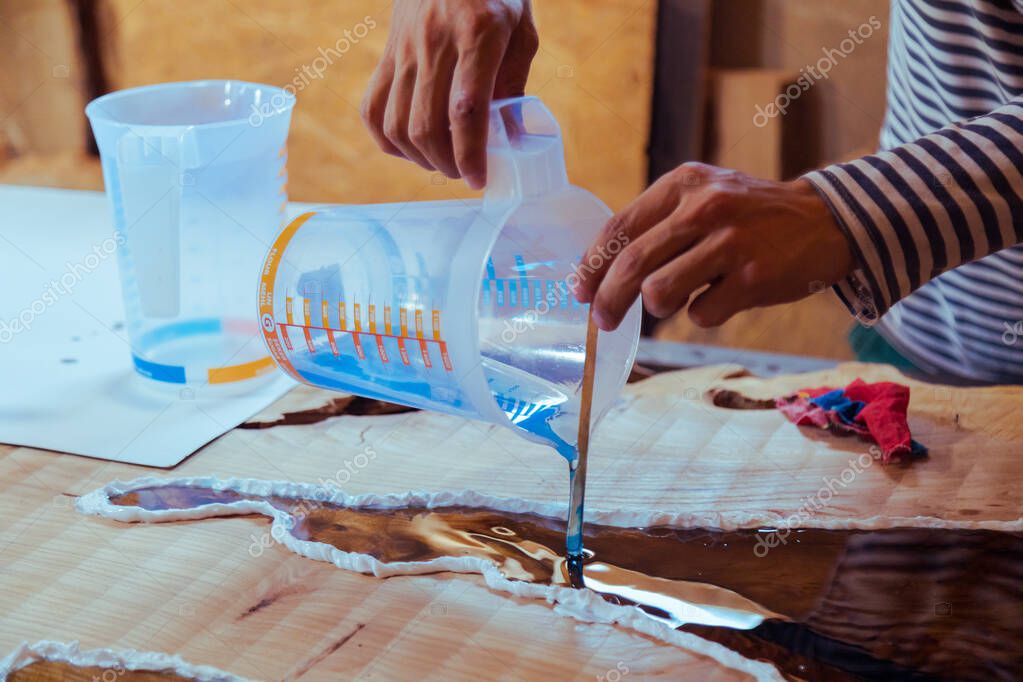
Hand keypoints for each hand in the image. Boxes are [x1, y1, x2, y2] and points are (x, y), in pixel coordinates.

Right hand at [361, 0, 538, 188]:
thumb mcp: (520, 30)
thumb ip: (515, 82)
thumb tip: (509, 136)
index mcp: (477, 34)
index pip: (466, 109)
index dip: (470, 153)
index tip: (479, 179)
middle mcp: (434, 43)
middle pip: (427, 125)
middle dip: (447, 163)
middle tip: (464, 173)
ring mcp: (404, 49)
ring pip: (397, 124)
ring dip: (419, 157)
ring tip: (441, 162)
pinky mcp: (387, 54)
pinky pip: (373, 108)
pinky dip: (387, 139)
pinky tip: (409, 146)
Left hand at [573, 162, 854, 330]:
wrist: (825, 220)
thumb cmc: (749, 216)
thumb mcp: (703, 197)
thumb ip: (657, 224)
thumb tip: (600, 272)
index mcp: (683, 183)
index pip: (619, 228)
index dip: (592, 265)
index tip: (580, 291)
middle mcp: (705, 207)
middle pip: (632, 265)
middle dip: (608, 301)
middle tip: (604, 322)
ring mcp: (731, 242)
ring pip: (659, 293)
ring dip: (658, 307)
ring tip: (677, 299)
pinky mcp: (754, 277)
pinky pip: (701, 314)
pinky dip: (702, 314)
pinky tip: (721, 297)